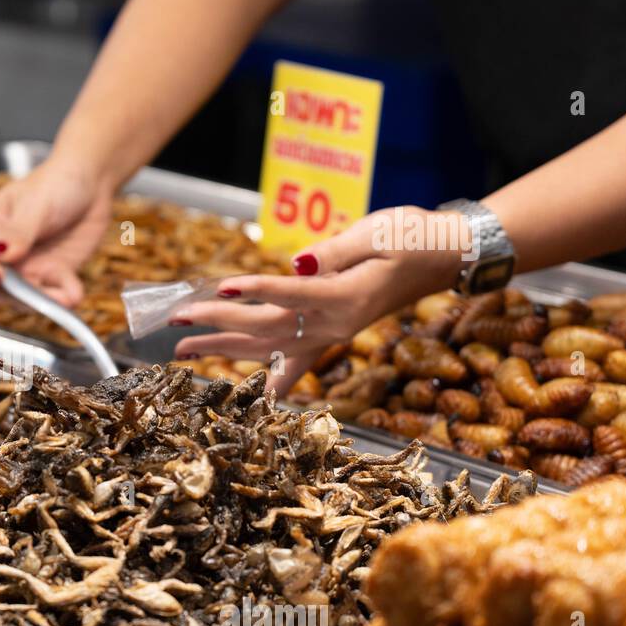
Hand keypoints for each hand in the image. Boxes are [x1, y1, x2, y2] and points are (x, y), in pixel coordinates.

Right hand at [0, 153, 114, 306]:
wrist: (91, 185)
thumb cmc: (55, 183)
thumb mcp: (36, 203)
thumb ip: (18, 232)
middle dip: (9, 293)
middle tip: (32, 289)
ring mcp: (24, 268)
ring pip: (19, 299)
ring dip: (39, 303)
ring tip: (63, 298)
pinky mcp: (49, 276)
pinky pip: (51, 297)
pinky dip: (62, 299)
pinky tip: (74, 294)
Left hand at [172, 206, 467, 390]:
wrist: (448, 257)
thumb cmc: (414, 236)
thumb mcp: (378, 232)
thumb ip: (335, 250)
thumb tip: (297, 263)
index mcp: (345, 296)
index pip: (291, 293)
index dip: (256, 290)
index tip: (220, 286)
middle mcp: (333, 324)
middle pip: (266, 327)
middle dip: (218, 325)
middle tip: (177, 323)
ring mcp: (330, 334)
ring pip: (268, 348)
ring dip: (223, 348)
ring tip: (183, 350)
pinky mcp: (330, 335)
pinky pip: (292, 364)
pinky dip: (266, 379)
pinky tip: (242, 392)